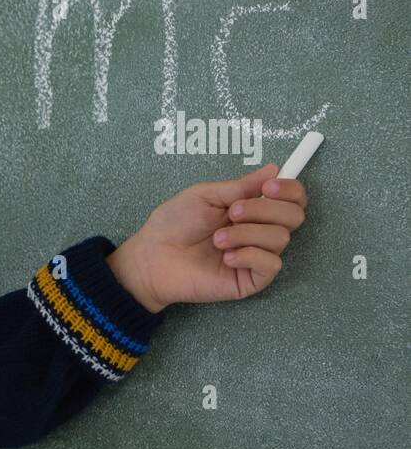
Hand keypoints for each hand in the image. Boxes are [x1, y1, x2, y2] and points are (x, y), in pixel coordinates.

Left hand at [106, 162, 308, 310]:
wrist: (154, 256)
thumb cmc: (173, 224)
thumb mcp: (205, 195)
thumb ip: (241, 185)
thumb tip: (274, 169)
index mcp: (252, 207)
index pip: (292, 198)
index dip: (290, 189)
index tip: (269, 186)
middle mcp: (259, 230)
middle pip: (294, 216)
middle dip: (266, 209)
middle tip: (234, 212)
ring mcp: (257, 256)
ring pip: (281, 239)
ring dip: (247, 233)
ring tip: (217, 239)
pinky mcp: (252, 279)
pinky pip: (271, 264)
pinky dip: (249, 255)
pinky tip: (226, 257)